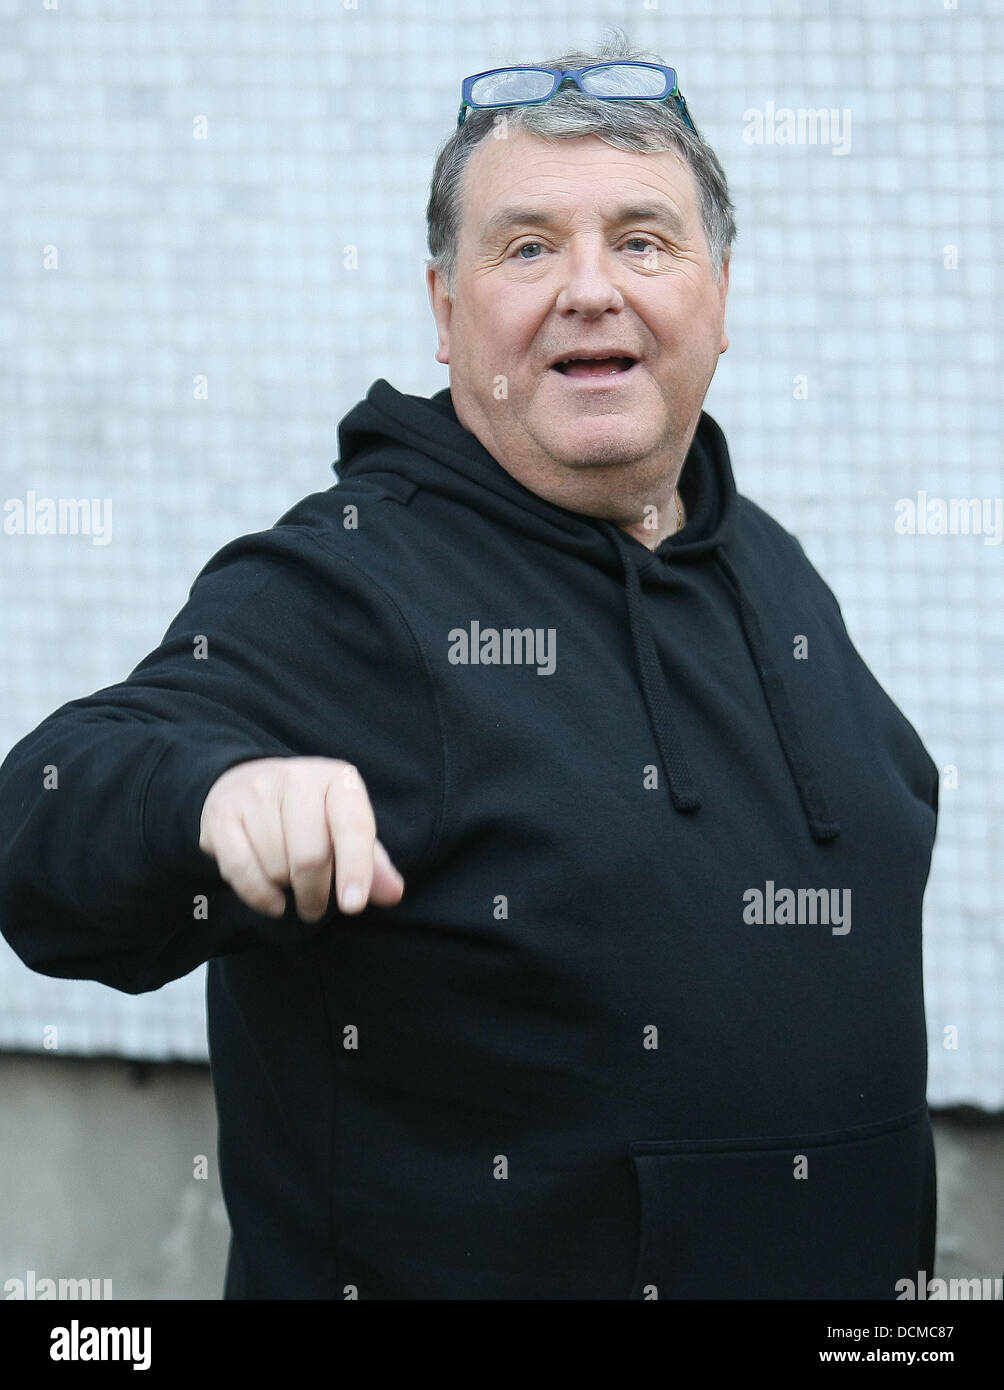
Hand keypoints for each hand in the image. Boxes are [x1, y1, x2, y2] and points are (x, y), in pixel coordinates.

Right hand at [198, 757, 403, 920]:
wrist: (246, 783)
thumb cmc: (310, 816)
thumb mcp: (345, 829)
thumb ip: (371, 863)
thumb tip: (393, 893)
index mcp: (337, 779)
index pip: (353, 826)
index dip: (356, 868)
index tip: (353, 905)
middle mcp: (297, 778)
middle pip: (310, 854)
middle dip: (315, 892)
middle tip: (315, 908)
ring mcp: (255, 792)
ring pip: (275, 863)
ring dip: (285, 888)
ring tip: (290, 885)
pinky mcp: (221, 813)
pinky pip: (240, 868)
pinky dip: (258, 895)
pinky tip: (272, 902)